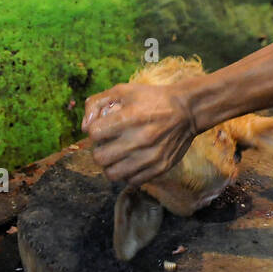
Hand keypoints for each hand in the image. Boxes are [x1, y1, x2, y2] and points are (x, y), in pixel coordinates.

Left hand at [81, 82, 198, 185]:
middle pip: (100, 158)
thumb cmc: (153, 99)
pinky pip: (132, 181)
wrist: (188, 111)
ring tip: (118, 156)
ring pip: (113, 174)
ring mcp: (150, 156)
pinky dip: (128, 173)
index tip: (103, 128)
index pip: (94, 133)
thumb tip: (84, 128)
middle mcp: (139, 139)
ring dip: (111, 165)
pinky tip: (132, 161)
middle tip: (108, 144)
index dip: (95, 130)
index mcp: (130, 117)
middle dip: (99, 150)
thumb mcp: (124, 90)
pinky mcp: (159, 168)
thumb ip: (97, 103)